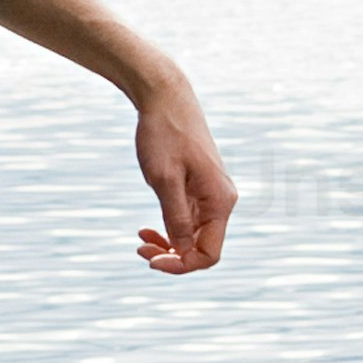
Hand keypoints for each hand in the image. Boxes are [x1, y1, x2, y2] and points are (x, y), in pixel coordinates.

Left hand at [129, 66, 235, 275]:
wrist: (165, 98)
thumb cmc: (165, 134)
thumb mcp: (165, 179)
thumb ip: (175, 217)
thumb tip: (183, 251)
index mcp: (219, 201)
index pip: (209, 253)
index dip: (181, 265)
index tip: (151, 260)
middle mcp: (221, 201)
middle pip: (202, 247)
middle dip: (172, 256)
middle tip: (140, 248)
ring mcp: (210, 195)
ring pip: (193, 236)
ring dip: (168, 243)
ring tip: (141, 239)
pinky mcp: (198, 188)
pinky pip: (188, 220)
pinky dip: (168, 228)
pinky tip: (147, 228)